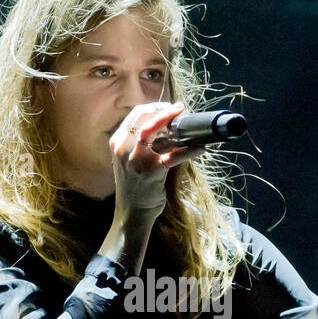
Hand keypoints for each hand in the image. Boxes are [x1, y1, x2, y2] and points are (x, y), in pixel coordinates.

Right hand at [109, 101, 205, 216]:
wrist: (132, 211)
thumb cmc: (136, 184)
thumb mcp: (129, 160)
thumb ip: (139, 143)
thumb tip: (166, 125)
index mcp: (117, 142)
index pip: (136, 115)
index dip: (155, 107)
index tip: (169, 106)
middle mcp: (123, 149)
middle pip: (144, 118)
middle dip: (164, 110)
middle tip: (180, 110)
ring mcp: (136, 160)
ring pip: (153, 131)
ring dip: (173, 122)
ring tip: (188, 122)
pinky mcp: (151, 172)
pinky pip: (173, 155)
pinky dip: (189, 150)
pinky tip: (199, 148)